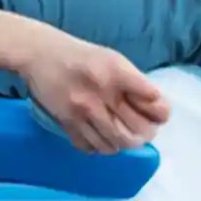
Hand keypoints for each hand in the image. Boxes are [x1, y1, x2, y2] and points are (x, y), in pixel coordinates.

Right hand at [21, 38, 169, 154]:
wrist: (40, 53)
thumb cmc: (81, 56)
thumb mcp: (112, 59)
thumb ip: (133, 82)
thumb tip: (155, 108)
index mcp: (116, 72)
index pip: (152, 100)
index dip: (161, 112)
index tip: (159, 115)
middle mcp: (101, 92)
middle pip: (136, 130)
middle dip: (145, 135)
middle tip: (143, 132)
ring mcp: (82, 110)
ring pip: (114, 143)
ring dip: (122, 144)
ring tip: (122, 136)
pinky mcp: (66, 121)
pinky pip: (90, 146)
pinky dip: (100, 147)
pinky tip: (100, 137)